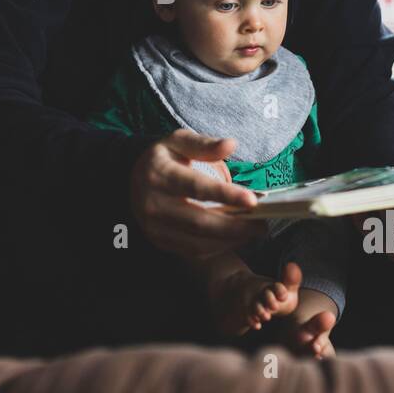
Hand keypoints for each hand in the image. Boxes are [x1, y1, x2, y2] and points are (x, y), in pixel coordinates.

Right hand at [129, 128, 268, 260]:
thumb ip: (205, 144)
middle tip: (262, 224)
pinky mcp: (159, 241)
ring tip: (253, 231)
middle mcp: (153, 204)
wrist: (131, 178)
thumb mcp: (180, 141)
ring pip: (197, 242)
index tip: (252, 200)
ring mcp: (154, 226)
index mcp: (160, 174)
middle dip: (235, 226)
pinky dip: (217, 247)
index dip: (225, 195)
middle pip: (199, 222)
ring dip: (230, 240)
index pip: (196, 187)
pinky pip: (192, 251)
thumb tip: (231, 144)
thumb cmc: (164, 158)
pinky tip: (234, 238)